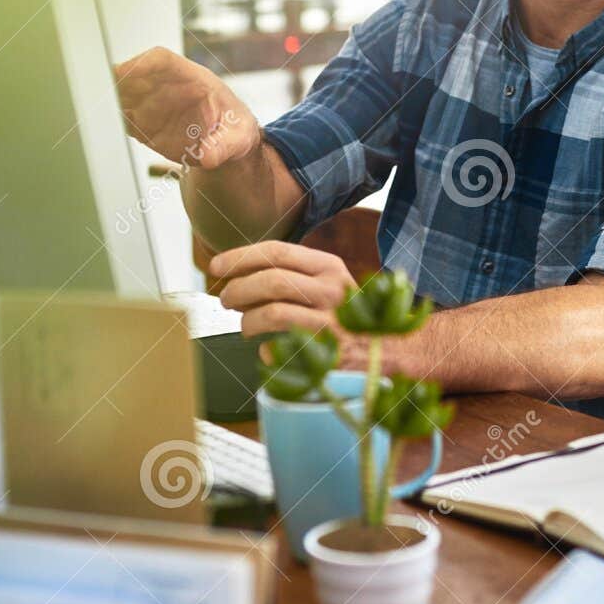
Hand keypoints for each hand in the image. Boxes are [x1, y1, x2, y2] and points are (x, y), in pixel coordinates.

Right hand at [113, 46, 260, 168]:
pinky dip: (110, 123)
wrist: (227, 143)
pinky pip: (120, 119)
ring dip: (108, 105)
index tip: (122, 74)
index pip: (160, 61)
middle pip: (131, 76)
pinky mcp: (142, 123)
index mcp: (192, 78)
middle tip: (100, 100)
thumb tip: (208, 157)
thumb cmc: (235, 129)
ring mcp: (151, 104)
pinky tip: (104, 131)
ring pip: (120, 96)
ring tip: (98, 118)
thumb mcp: (239, 137)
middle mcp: (166, 87)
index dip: (139, 65)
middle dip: (113, 85)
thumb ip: (225, 145)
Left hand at [211, 241, 355, 338]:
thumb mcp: (330, 285)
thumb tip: (242, 275)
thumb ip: (295, 275)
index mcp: (330, 267)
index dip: (240, 257)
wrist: (386, 351)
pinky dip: (265, 348)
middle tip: (227, 300)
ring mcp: (331, 322)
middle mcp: (333, 290)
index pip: (278, 251)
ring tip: (245, 325)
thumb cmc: (350, 317)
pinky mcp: (326, 352)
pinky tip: (268, 348)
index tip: (217, 265)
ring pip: (271, 311)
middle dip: (238, 289)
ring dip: (247, 319)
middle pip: (271, 279)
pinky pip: (280, 347)